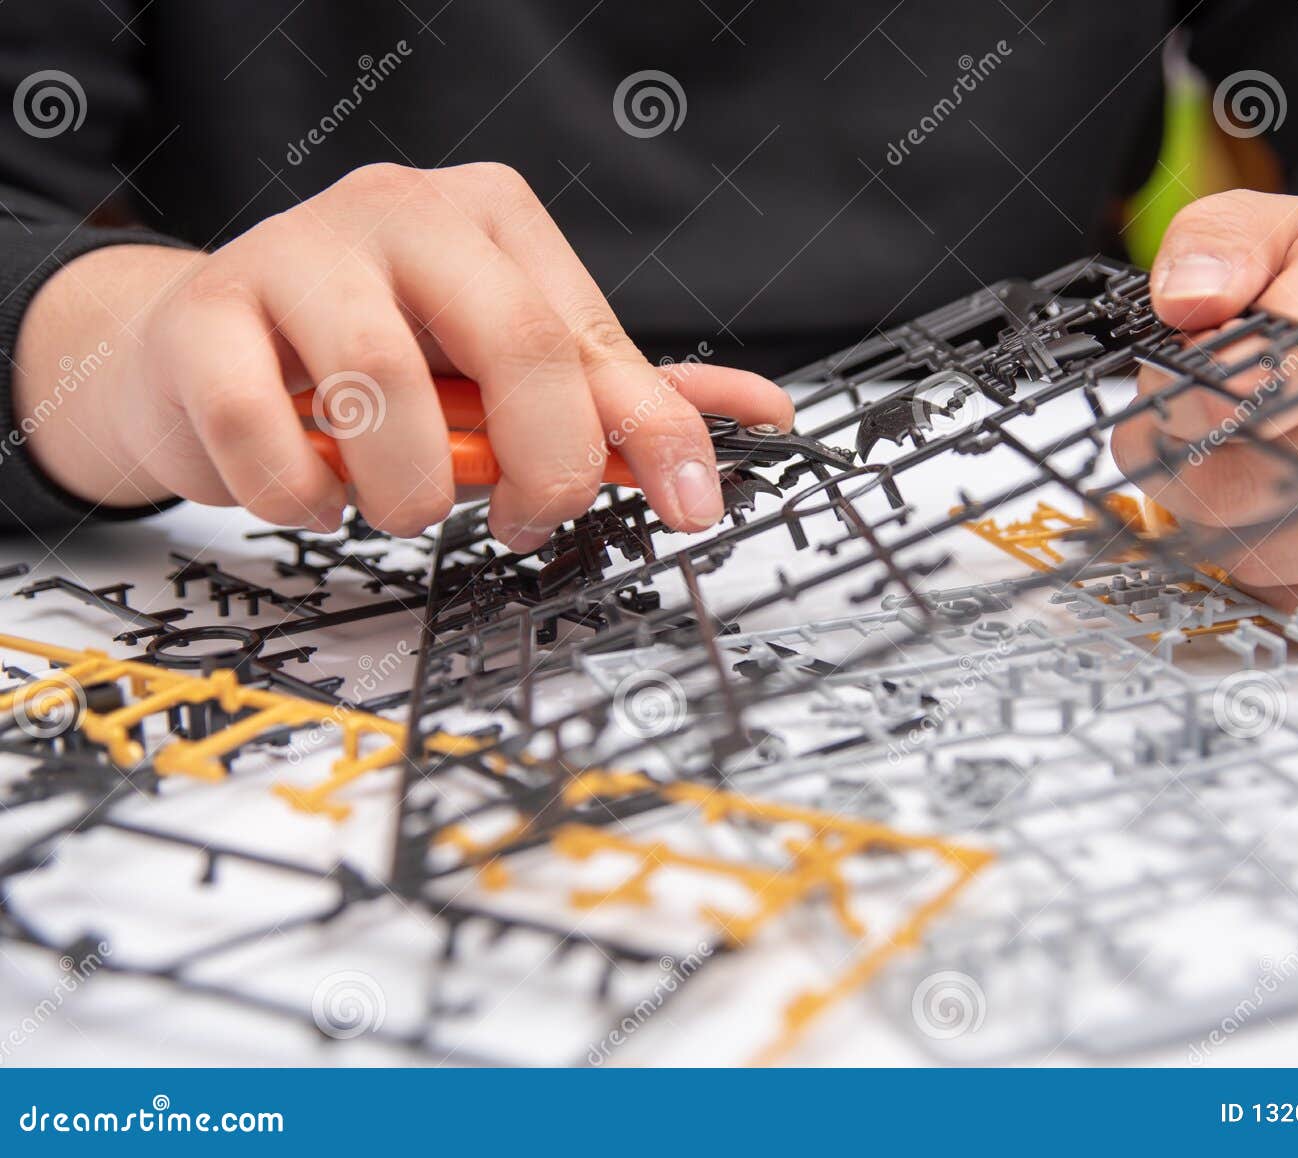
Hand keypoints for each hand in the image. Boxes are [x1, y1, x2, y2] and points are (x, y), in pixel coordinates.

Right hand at [14, 163, 792, 548]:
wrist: (204, 349)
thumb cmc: (377, 361)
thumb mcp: (505, 368)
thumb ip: (620, 393)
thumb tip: (761, 413)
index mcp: (489, 220)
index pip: (589, 335)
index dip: (652, 435)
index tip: (692, 509)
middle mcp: (400, 213)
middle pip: (514, 344)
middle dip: (542, 467)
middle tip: (527, 521)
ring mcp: (292, 251)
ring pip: (385, 389)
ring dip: (410, 491)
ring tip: (399, 503)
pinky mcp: (200, 315)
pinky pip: (262, 430)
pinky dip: (299, 496)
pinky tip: (312, 494)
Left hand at [1111, 191, 1297, 635]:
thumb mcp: (1273, 233)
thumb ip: (1213, 244)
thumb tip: (1187, 300)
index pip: (1278, 373)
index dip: (1198, 397)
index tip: (1175, 397)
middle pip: (1250, 484)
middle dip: (1182, 463)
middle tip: (1182, 427)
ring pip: (1264, 555)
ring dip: (1212, 519)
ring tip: (1230, 460)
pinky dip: (1263, 567)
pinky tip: (1280, 512)